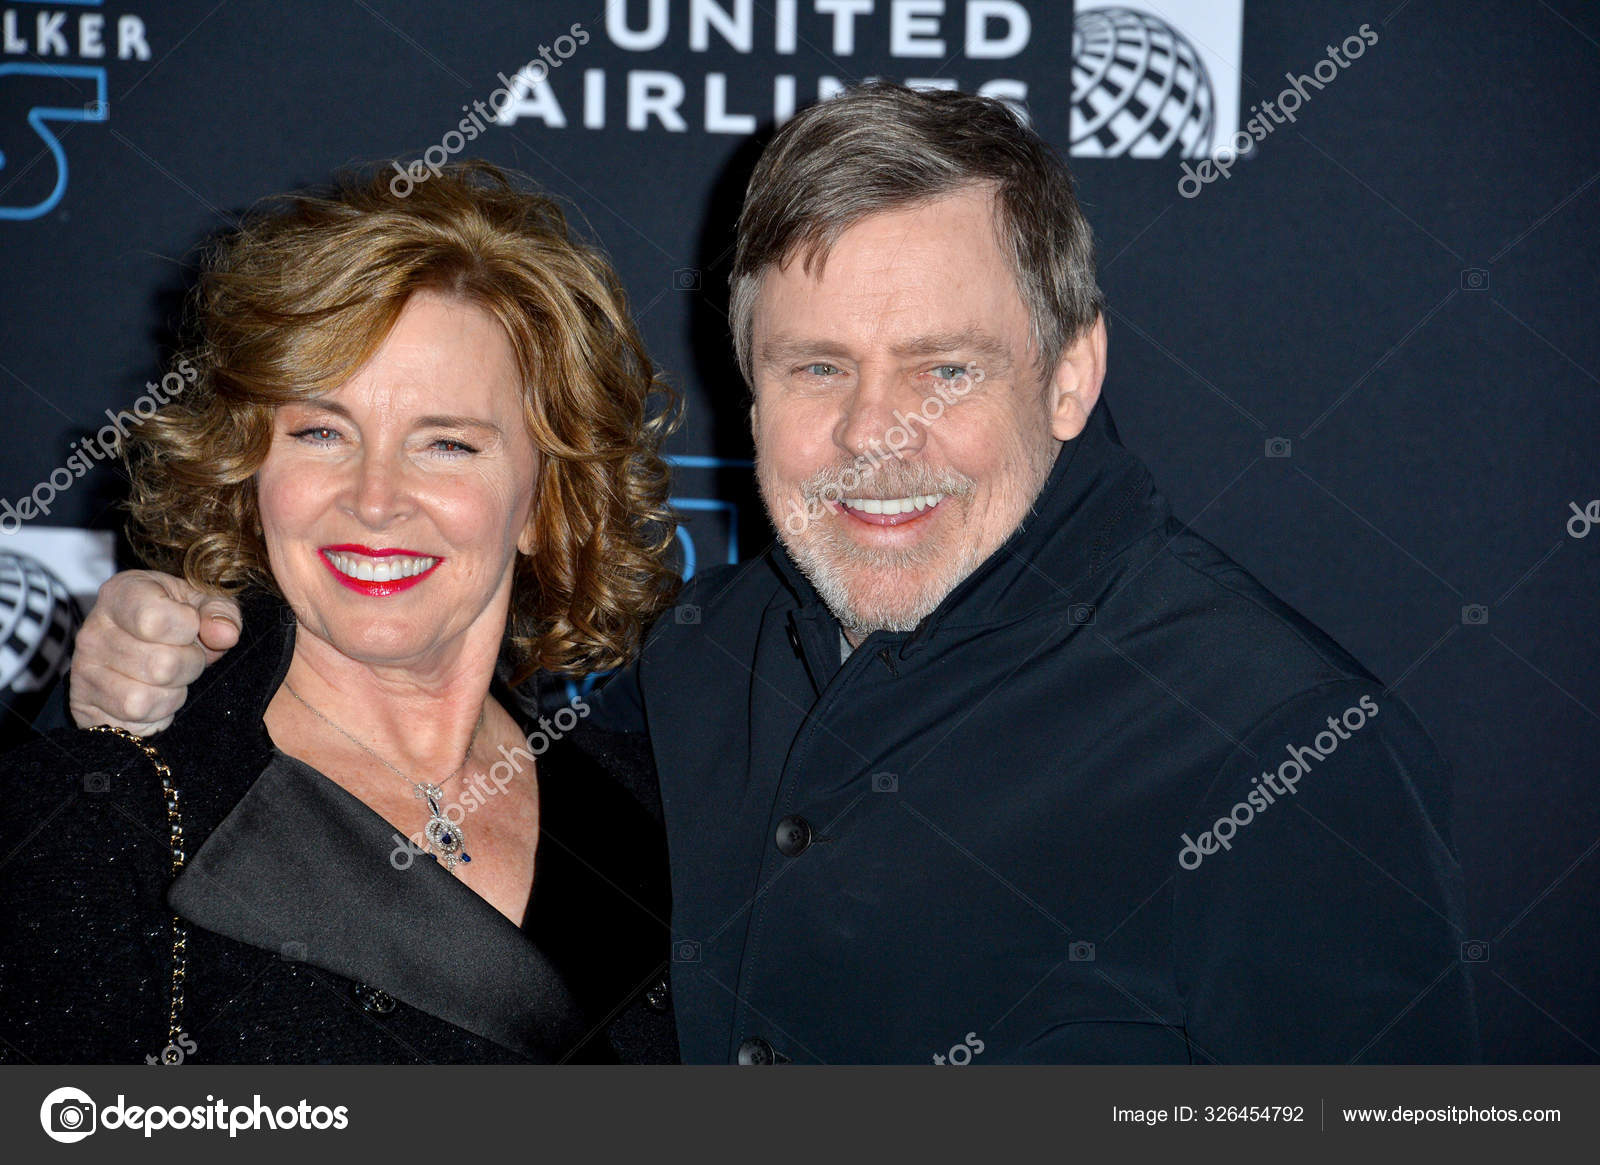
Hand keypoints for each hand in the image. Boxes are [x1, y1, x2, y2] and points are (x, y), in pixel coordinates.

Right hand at [68, 570, 240, 733]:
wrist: (135, 647)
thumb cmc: (175, 620)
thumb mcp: (202, 604)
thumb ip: (221, 612)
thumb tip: (226, 634)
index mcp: (121, 593)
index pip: (154, 620)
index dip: (188, 628)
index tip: (190, 624)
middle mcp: (93, 630)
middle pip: (161, 665)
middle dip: (190, 664)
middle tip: (185, 655)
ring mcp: (84, 669)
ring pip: (145, 699)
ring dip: (174, 692)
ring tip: (170, 676)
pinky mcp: (85, 703)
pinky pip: (133, 719)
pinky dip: (157, 712)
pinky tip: (156, 695)